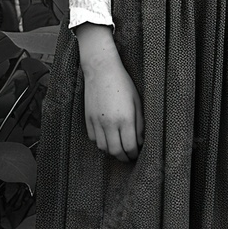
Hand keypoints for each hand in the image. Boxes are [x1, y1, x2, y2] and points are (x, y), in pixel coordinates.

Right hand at [75, 23, 143, 160]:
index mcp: (125, 119)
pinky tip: (107, 139)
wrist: (102, 70)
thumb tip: (140, 140)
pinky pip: (93, 139)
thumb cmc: (123, 83)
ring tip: (118, 149)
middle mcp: (110, 123)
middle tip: (128, 157)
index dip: (134, 154)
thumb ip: (140, 123)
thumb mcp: (137, 101)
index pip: (129, 146)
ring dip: (111, 152)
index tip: (136, 154)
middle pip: (116, 151)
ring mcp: (97, 122)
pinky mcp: (88, 120)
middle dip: (123, 157)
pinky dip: (100, 143)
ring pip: (103, 148)